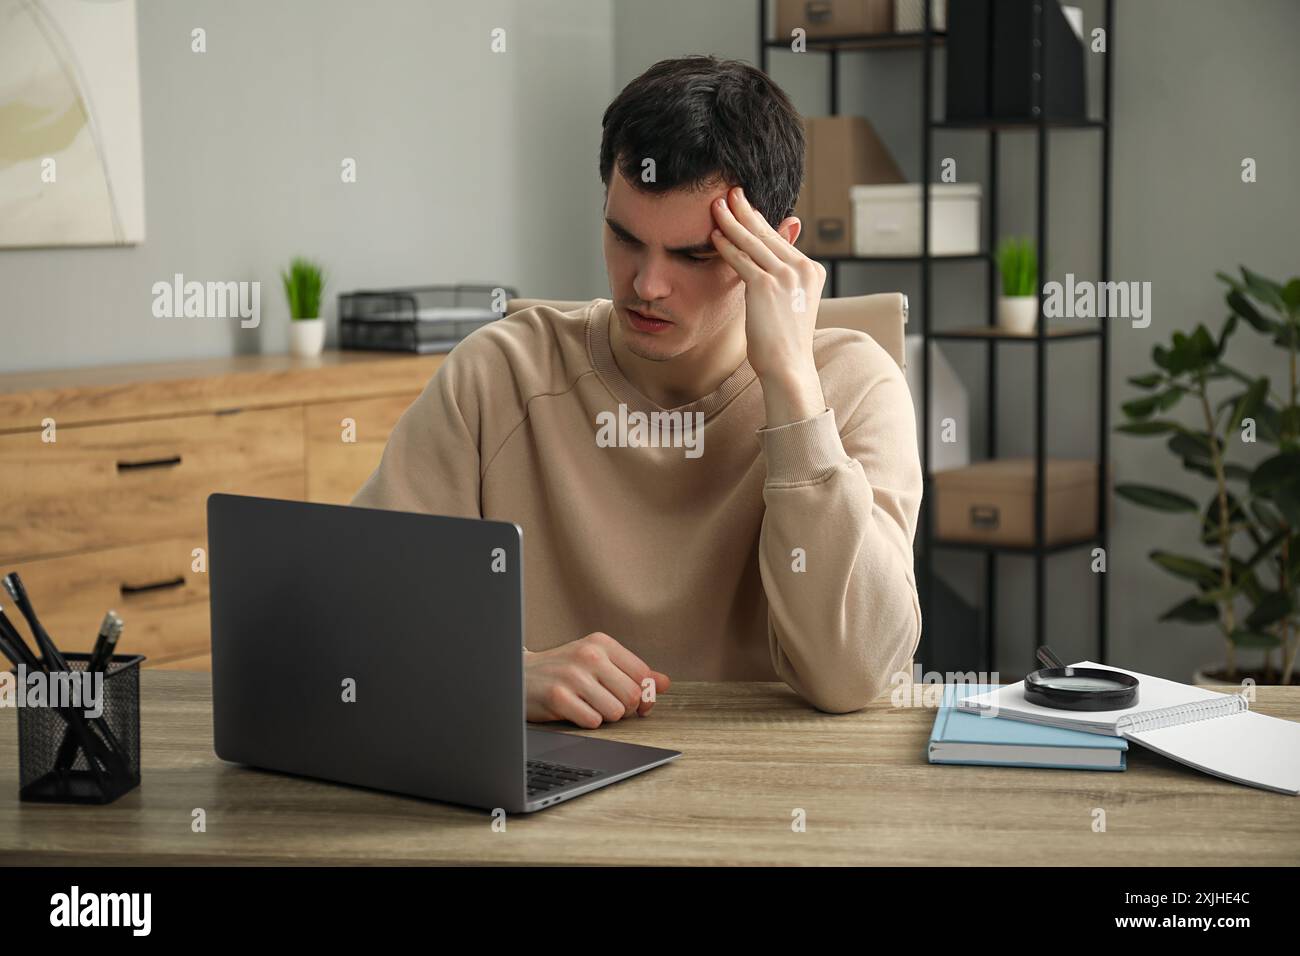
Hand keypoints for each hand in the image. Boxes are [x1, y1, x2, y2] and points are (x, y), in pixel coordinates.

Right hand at [524, 632, 670, 728]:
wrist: (518, 676)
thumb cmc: (563, 671)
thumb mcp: (597, 662)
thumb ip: (632, 672)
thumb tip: (664, 683)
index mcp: (601, 643)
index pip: (643, 674)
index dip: (645, 696)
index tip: (635, 703)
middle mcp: (589, 654)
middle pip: (633, 696)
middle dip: (625, 708)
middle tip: (607, 705)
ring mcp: (573, 675)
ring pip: (615, 711)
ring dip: (605, 716)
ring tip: (588, 705)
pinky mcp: (558, 697)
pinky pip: (593, 722)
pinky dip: (587, 722)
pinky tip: (574, 711)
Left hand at [710, 186, 826, 424]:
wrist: (789, 366)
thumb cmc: (785, 341)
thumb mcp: (789, 303)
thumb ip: (782, 277)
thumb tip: (770, 261)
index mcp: (812, 271)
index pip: (780, 239)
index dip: (760, 221)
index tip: (745, 205)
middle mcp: (802, 269)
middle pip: (767, 234)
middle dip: (745, 211)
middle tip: (729, 193)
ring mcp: (786, 276)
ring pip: (752, 242)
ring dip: (731, 221)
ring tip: (716, 206)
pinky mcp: (766, 286)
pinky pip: (741, 260)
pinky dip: (726, 246)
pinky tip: (713, 235)